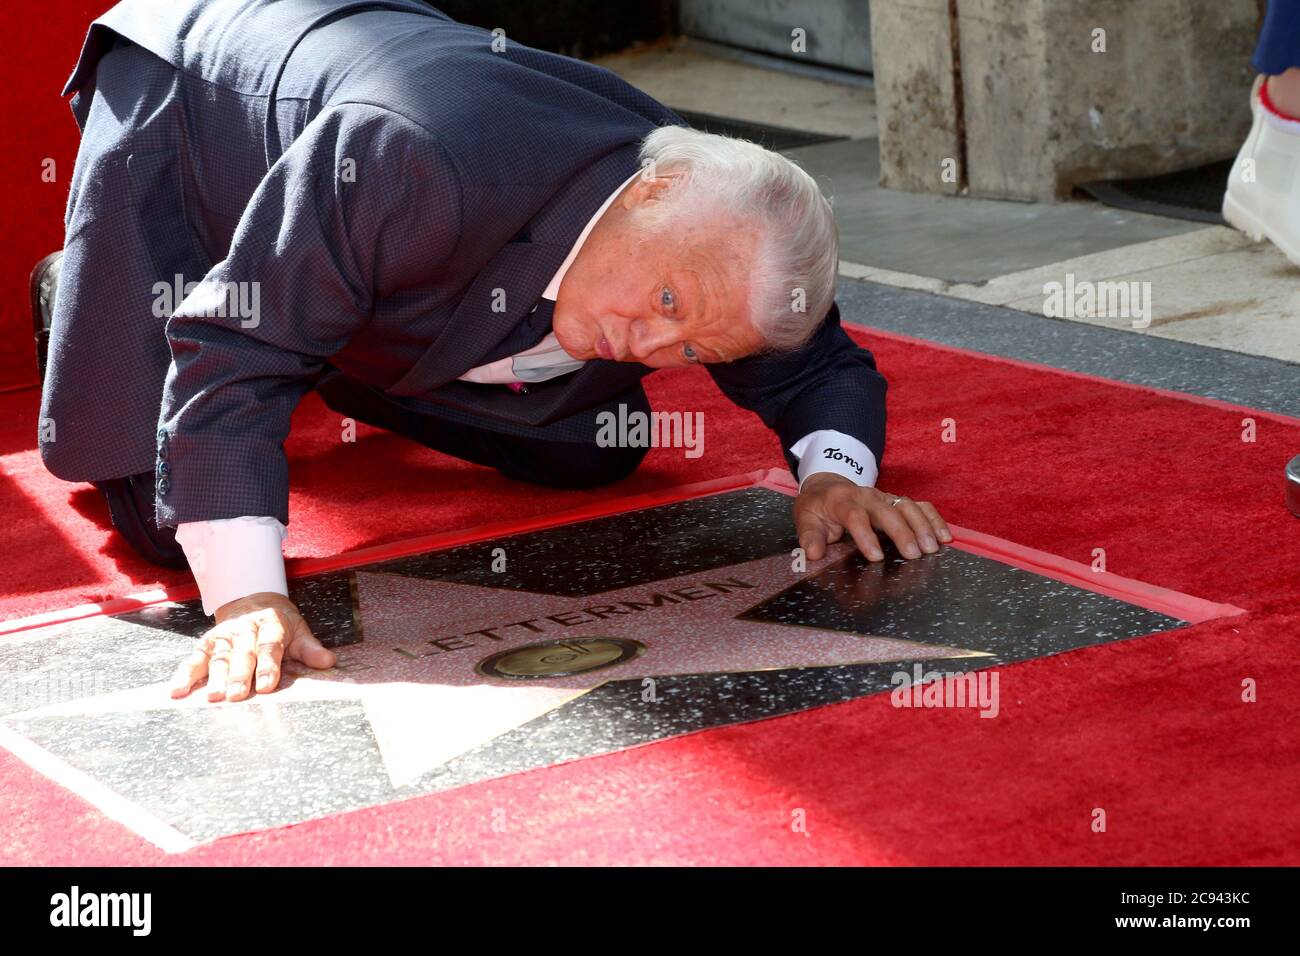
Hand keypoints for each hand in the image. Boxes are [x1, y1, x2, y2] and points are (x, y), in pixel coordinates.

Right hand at [169, 592, 336, 701]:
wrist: (253, 600)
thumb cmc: (279, 623)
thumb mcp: (298, 630)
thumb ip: (310, 648)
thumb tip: (328, 661)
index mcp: (270, 625)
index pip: (269, 646)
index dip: (268, 665)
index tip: (266, 685)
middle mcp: (245, 630)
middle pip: (242, 654)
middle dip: (239, 675)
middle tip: (235, 695)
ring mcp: (224, 636)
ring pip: (218, 657)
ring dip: (213, 677)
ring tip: (211, 696)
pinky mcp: (206, 643)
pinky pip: (194, 658)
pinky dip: (184, 673)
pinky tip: (177, 690)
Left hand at [794, 473, 951, 562]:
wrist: (828, 485)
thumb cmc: (818, 507)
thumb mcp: (806, 518)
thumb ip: (810, 536)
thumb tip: (813, 554)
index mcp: (842, 501)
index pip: (855, 517)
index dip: (866, 536)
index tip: (876, 557)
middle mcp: (867, 496)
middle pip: (887, 511)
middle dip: (902, 532)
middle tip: (914, 554)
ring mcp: (885, 497)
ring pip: (908, 507)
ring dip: (922, 526)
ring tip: (932, 548)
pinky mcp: (898, 501)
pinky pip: (921, 507)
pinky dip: (934, 520)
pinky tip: (945, 537)